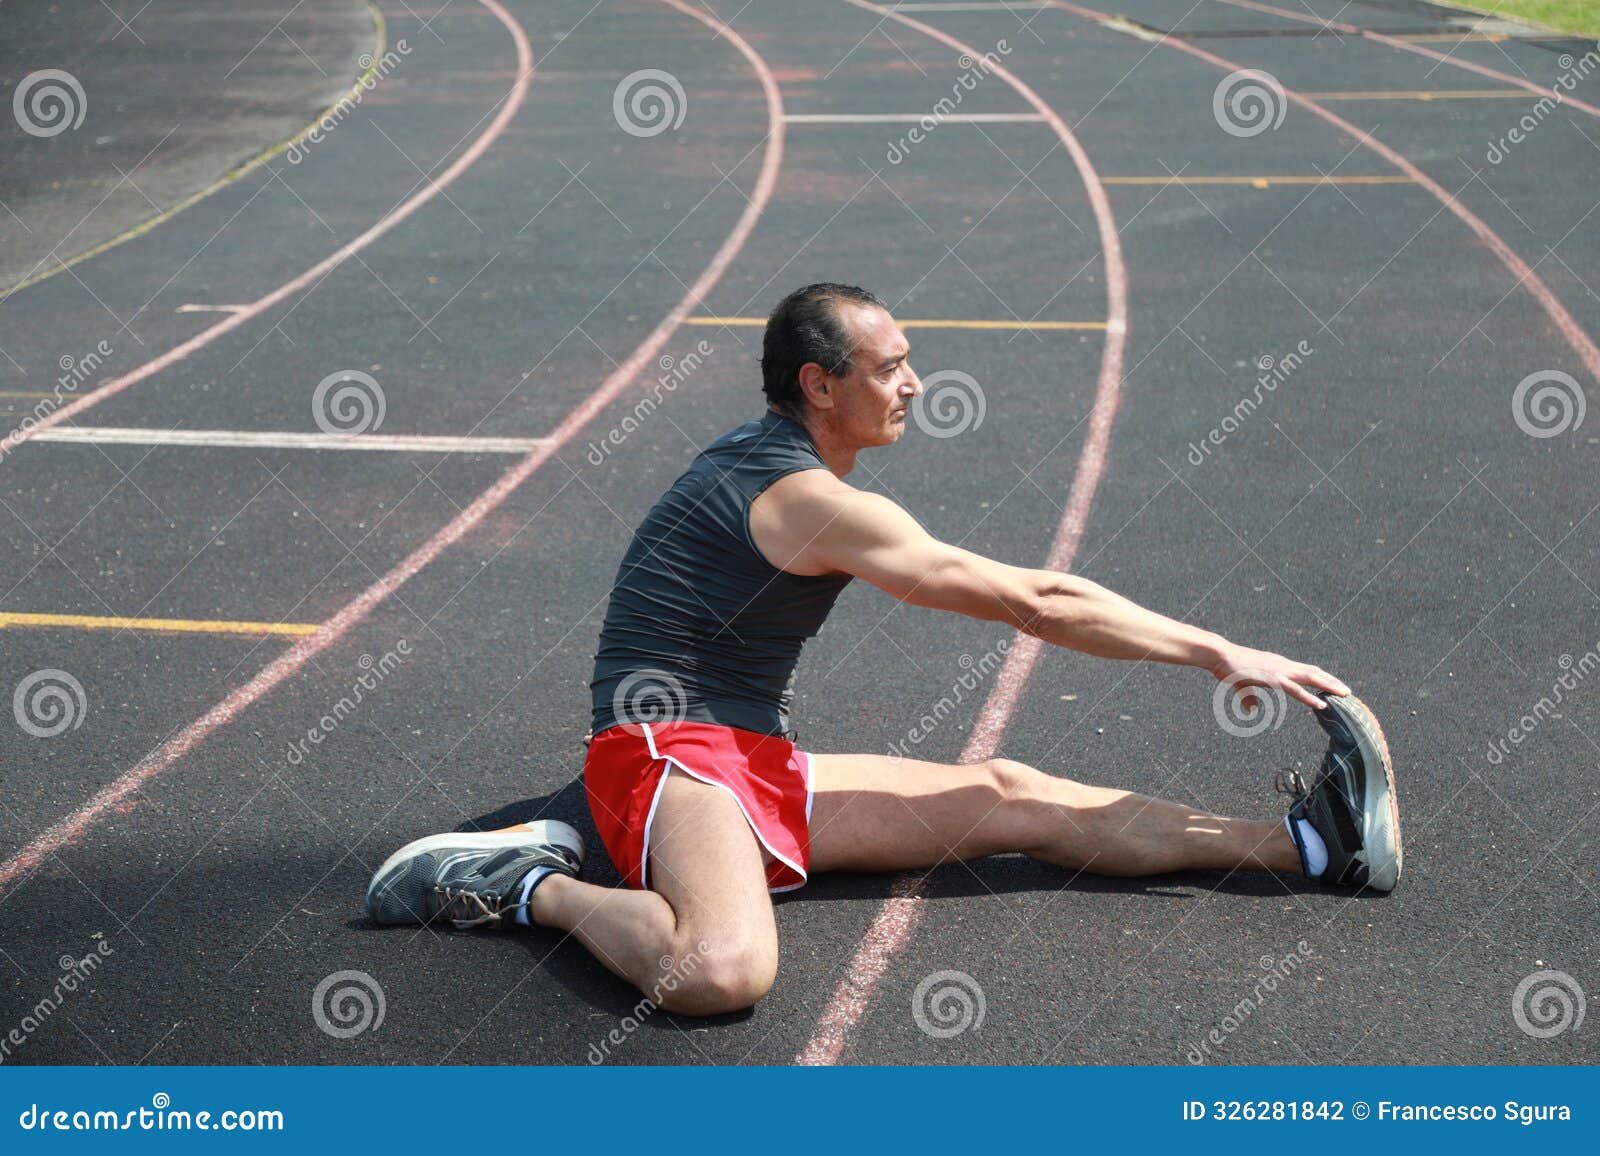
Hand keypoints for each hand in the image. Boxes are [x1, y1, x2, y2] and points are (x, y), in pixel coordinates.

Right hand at [1208, 643, 1349, 710]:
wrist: (1219, 656)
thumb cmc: (1229, 667)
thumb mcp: (1243, 685)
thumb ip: (1250, 698)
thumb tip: (1253, 709)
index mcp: (1278, 665)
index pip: (1305, 671)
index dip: (1321, 678)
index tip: (1334, 686)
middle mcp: (1283, 665)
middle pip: (1314, 672)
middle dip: (1332, 681)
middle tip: (1348, 692)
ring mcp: (1279, 670)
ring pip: (1311, 677)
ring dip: (1329, 686)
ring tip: (1344, 695)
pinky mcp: (1272, 678)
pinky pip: (1295, 689)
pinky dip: (1310, 697)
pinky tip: (1321, 705)